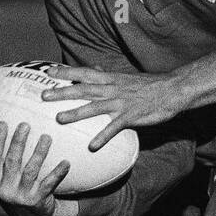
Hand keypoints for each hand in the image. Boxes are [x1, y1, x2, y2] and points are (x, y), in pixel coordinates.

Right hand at [0, 121, 78, 215]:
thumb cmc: (11, 190)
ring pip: (31, 171)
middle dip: (18, 142)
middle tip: (25, 124)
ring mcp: (21, 197)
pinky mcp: (38, 201)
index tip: (3, 122)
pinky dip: (58, 173)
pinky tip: (66, 162)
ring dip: (39, 153)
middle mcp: (4, 191)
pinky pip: (49, 184)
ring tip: (47, 137)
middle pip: (12, 162)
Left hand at [41, 64, 183, 148]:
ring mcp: (121, 102)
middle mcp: (112, 89)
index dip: (66, 72)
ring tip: (58, 119)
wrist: (172, 90)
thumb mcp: (126, 77)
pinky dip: (102, 137)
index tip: (48, 72)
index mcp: (111, 78)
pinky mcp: (131, 116)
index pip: (84, 73)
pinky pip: (114, 128)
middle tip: (43, 95)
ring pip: (94, 107)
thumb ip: (108, 75)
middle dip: (62, 92)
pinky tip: (91, 146)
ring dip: (75, 113)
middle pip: (83, 89)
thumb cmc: (149, 85)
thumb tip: (95, 69)